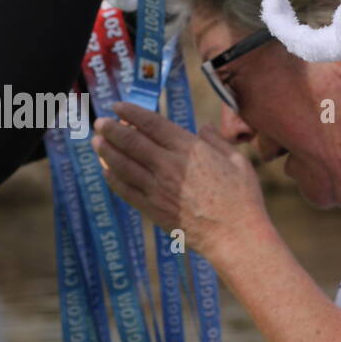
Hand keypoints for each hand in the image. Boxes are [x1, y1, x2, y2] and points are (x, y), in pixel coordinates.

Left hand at [93, 101, 267, 261]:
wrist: (235, 236)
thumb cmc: (243, 199)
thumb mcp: (238, 161)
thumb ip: (218, 141)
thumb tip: (204, 127)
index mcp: (190, 150)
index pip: (151, 124)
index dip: (131, 112)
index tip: (118, 106)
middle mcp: (169, 166)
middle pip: (131, 141)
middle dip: (112, 129)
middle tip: (100, 122)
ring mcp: (158, 189)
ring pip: (123, 164)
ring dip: (106, 151)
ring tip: (97, 142)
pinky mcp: (154, 209)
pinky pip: (126, 190)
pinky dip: (113, 178)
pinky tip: (107, 171)